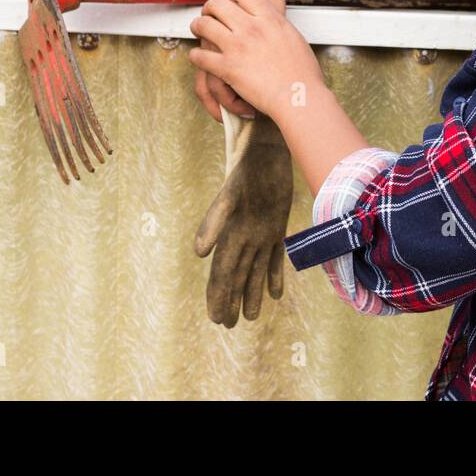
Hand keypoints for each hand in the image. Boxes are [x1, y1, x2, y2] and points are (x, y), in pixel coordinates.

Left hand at [192, 0, 289, 122]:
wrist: (301, 96)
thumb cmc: (304, 72)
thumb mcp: (293, 37)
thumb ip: (276, 25)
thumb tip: (270, 21)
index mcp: (270, 18)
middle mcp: (252, 28)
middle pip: (218, 4)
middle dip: (209, 7)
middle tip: (208, 13)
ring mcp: (238, 47)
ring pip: (204, 25)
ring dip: (197, 26)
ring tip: (198, 30)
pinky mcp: (228, 68)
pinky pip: (200, 56)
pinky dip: (196, 55)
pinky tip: (198, 57)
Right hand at [195, 118, 294, 326]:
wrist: (267, 149)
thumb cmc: (247, 169)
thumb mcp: (230, 195)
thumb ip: (214, 221)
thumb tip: (198, 252)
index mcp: (229, 233)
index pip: (221, 273)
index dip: (217, 296)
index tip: (216, 319)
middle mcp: (243, 236)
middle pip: (235, 276)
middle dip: (230, 300)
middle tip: (227, 326)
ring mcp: (260, 232)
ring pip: (255, 270)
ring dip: (252, 293)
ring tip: (251, 318)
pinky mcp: (276, 225)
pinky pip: (275, 256)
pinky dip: (275, 275)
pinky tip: (276, 294)